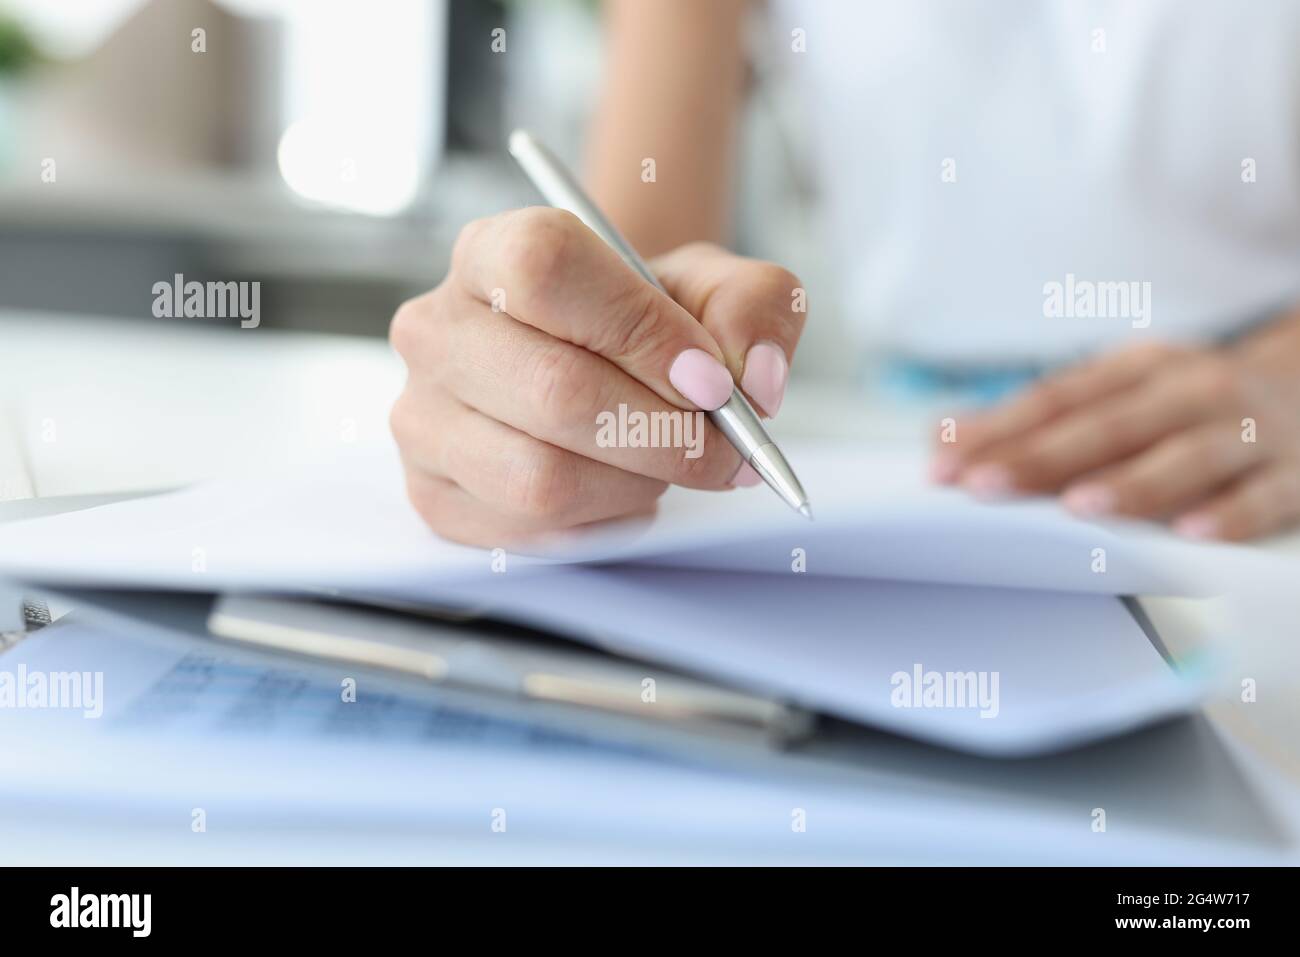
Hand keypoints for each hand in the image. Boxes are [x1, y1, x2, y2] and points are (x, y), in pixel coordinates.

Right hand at [389, 208, 805, 546]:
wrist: (596, 371)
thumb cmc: (643, 326)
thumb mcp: (711, 288)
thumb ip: (754, 305)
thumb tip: (754, 378)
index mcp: (492, 252)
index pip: (547, 270)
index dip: (640, 329)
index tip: (710, 379)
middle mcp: (438, 330)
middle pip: (554, 391)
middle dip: (665, 435)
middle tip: (722, 449)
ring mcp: (424, 417)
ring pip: (542, 477)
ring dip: (635, 484)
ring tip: (661, 464)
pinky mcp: (433, 495)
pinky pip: (530, 531)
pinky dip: (600, 522)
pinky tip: (619, 491)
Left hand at [930, 326, 1299, 540]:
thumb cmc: (1192, 403)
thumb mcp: (1120, 392)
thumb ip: (1036, 419)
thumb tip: (940, 437)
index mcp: (1140, 369)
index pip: (1058, 400)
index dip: (999, 431)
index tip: (945, 465)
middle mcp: (1191, 390)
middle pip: (1109, 425)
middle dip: (1043, 456)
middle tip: (985, 485)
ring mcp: (1248, 430)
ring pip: (1187, 455)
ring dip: (1133, 481)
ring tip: (1081, 506)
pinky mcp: (1297, 471)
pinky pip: (1265, 494)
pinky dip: (1231, 512)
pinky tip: (1194, 533)